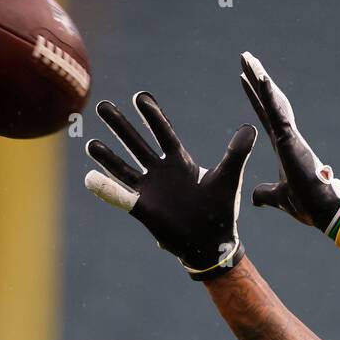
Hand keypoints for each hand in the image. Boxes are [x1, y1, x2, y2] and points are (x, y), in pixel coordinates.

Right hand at [84, 91, 256, 277]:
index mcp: (180, 162)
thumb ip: (237, 153)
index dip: (152, 116)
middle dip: (120, 126)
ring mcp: (149, 190)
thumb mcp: (229, 178)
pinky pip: (121, 197)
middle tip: (102, 105)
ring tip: (89, 142)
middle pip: (136, 144)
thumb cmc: (220, 210)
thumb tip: (251, 128)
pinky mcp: (143, 209)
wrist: (213, 243)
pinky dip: (106, 189)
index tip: (139, 96)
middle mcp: (161, 172)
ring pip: (123, 168)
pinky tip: (89, 178)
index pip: (163, 133)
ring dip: (107, 156)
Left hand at [239, 52, 339, 244]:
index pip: (264, 115)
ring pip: (272, 100)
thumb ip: (265, 194)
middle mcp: (286, 135)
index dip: (255, 97)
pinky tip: (261, 78)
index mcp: (283, 145)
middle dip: (257, 79)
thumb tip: (255, 199)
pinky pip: (277, 113)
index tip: (244, 79)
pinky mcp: (290, 139)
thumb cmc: (306, 204)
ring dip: (260, 79)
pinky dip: (269, 95)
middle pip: (268, 100)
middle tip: (245, 58)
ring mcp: (289, 135)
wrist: (321, 210)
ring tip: (248, 59)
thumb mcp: (277, 198)